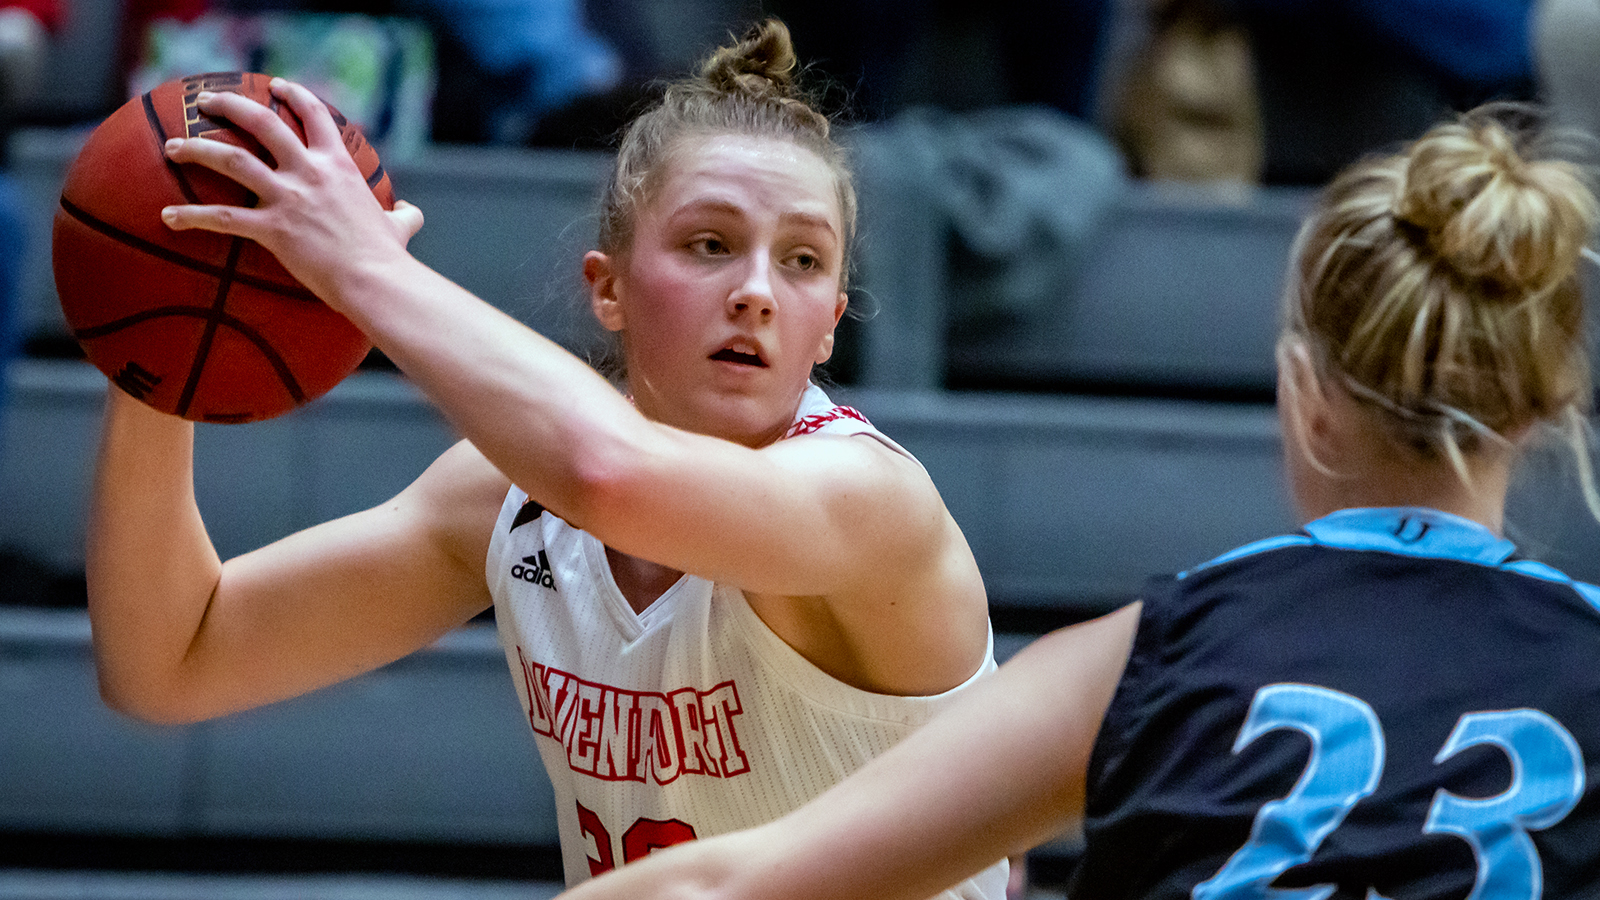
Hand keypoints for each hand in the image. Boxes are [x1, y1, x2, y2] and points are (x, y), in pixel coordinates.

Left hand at [159, 78, 424, 312]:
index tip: (275, 86)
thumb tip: (411, 214)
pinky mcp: (273, 229)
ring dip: (197, 150)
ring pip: (232, 161)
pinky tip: (167, 216)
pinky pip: (222, 219)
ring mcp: (288, 198)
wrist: (377, 280)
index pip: (315, 115)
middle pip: (262, 124)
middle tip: (206, 102)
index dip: (294, 95)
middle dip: (229, 106)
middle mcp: (309, 172)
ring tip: (172, 148)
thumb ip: (404, 215)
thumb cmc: (389, 257)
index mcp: (339, 166)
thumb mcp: (401, 228)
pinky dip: (191, 216)